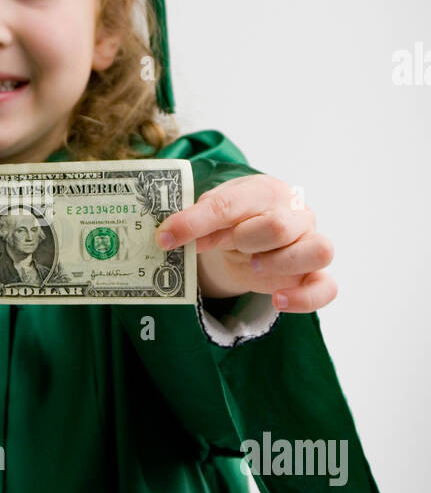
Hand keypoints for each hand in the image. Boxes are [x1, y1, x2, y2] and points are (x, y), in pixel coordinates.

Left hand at [153, 174, 336, 312]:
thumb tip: (168, 237)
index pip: (231, 204)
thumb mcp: (210, 215)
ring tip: (253, 264)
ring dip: (279, 262)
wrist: (250, 238)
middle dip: (242, 240)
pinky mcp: (316, 275)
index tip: (166, 238)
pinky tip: (277, 301)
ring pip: (318, 250)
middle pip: (279, 226)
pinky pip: (326, 288)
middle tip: (224, 245)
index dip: (196, 222)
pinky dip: (304, 298)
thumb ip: (197, 221)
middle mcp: (295, 214)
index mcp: (265, 191)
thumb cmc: (232, 222)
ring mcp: (310, 243)